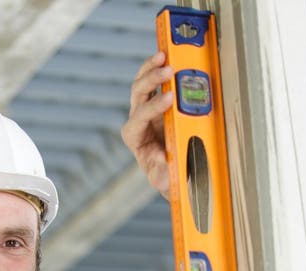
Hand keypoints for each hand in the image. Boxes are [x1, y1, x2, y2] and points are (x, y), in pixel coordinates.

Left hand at [121, 51, 173, 198]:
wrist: (170, 168)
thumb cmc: (166, 173)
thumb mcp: (163, 179)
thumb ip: (162, 173)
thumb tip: (162, 160)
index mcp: (134, 137)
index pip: (139, 118)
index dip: (154, 107)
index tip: (171, 98)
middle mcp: (136, 119)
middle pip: (137, 94)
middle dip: (151, 81)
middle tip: (168, 72)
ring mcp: (145, 107)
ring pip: (141, 82)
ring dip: (151, 67)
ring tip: (164, 56)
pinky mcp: (156, 100)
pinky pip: (152, 79)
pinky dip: (158, 66)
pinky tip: (166, 56)